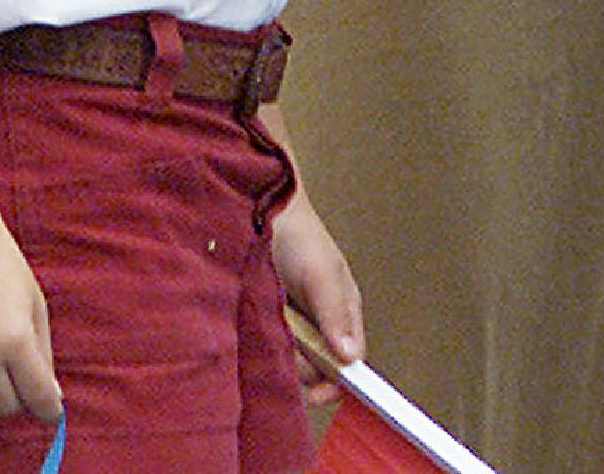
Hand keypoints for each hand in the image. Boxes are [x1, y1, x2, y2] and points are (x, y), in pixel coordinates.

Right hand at [0, 217, 61, 424]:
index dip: (47, 408)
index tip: (52, 411)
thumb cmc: (0, 264)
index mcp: (13, 339)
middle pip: (4, 405)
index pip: (35, 394)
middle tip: (23, 375)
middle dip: (18, 397)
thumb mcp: (35, 303)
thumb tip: (49, 389)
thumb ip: (43, 349)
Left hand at [271, 184, 363, 405]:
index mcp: (342, 313)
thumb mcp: (321, 271)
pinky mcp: (264, 327)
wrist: (256, 211)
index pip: (349, 362)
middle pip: (316, 370)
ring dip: (276, 354)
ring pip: (289, 364)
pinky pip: (266, 353)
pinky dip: (259, 348)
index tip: (315, 393)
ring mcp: (291, 328)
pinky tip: (253, 328)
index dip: (335, 382)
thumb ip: (335, 312)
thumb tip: (351, 357)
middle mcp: (319, 325)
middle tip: (284, 339)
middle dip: (299, 366)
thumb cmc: (298, 235)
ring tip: (266, 324)